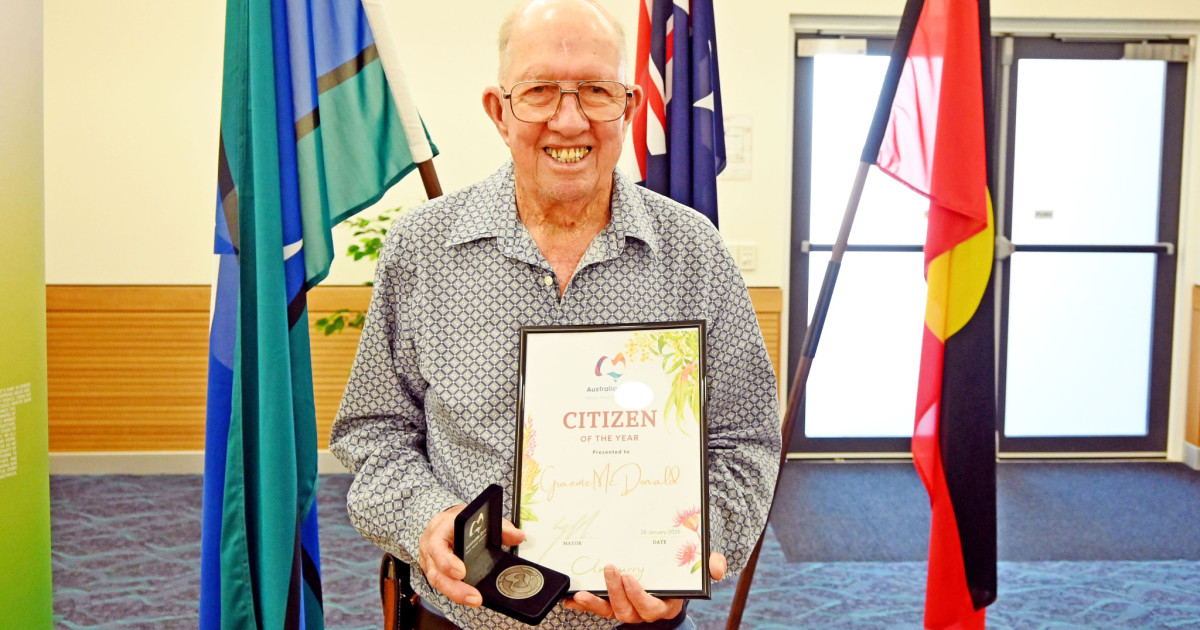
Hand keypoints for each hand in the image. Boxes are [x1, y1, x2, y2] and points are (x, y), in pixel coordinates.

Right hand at [417, 504, 525, 606]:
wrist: (444, 521)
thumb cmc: (459, 520)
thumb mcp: (478, 517)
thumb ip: (500, 527)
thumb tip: (518, 536)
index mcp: (440, 529)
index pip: (437, 547)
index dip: (447, 562)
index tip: (462, 572)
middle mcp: (429, 547)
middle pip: (436, 572)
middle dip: (455, 588)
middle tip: (474, 596)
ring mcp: (428, 562)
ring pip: (437, 583)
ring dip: (456, 594)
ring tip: (475, 600)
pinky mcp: (432, 572)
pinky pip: (441, 586)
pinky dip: (455, 593)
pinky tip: (469, 597)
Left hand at [563, 552, 726, 621]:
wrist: (670, 572)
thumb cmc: (682, 570)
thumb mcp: (698, 565)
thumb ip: (710, 564)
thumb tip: (717, 567)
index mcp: (665, 603)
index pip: (652, 608)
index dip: (639, 596)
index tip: (631, 577)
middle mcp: (644, 610)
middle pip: (628, 611)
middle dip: (616, 592)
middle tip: (611, 569)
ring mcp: (627, 607)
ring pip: (611, 612)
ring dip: (596, 602)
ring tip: (583, 591)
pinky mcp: (612, 603)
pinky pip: (597, 608)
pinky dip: (583, 604)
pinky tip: (571, 597)